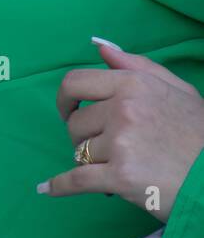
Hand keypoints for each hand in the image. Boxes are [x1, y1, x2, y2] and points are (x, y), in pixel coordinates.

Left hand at [41, 39, 203, 220]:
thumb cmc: (201, 134)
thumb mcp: (177, 90)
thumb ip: (136, 66)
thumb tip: (101, 48)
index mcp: (134, 84)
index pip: (75, 83)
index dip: (65, 100)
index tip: (68, 112)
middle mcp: (124, 109)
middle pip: (75, 124)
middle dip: (85, 138)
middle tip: (109, 150)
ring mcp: (121, 143)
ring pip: (79, 152)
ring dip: (91, 162)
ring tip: (119, 167)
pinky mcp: (121, 177)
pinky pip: (75, 180)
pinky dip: (60, 186)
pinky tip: (49, 189)